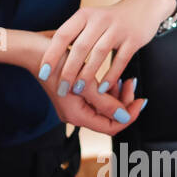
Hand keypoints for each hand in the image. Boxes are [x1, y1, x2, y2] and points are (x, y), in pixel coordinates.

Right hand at [32, 29, 147, 135]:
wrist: (35, 50)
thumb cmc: (58, 62)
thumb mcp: (85, 81)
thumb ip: (105, 102)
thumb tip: (124, 116)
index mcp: (77, 116)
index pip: (111, 127)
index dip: (129, 115)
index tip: (141, 99)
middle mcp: (75, 115)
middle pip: (109, 118)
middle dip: (124, 102)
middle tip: (132, 83)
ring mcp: (75, 106)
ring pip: (104, 108)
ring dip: (116, 95)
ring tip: (125, 78)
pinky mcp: (74, 96)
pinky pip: (96, 99)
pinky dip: (106, 90)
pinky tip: (113, 78)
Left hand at [39, 0, 172, 98]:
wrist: (143, 6)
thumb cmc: (110, 20)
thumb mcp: (90, 20)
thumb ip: (74, 35)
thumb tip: (49, 56)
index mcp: (84, 15)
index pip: (63, 35)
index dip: (52, 54)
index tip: (43, 73)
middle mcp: (99, 19)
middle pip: (80, 47)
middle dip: (68, 70)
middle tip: (61, 89)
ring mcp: (118, 28)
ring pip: (99, 53)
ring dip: (87, 74)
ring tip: (78, 91)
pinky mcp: (133, 38)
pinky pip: (120, 60)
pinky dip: (111, 75)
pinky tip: (103, 89)